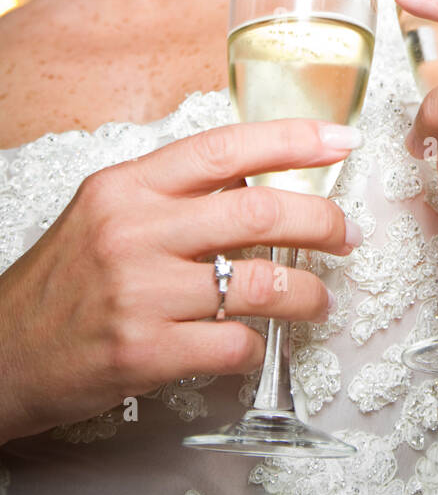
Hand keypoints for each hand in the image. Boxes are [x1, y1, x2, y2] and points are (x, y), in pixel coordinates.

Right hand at [0, 119, 359, 443]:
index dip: (293, 140)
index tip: (340, 141)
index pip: (226, 147)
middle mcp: (134, 231)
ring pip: (258, 285)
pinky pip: (232, 345)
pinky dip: (257, 346)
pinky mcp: (143, 353)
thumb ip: (173, 193)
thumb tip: (256, 179)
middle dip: (321, 222)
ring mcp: (139, 293)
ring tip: (318, 300)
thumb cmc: (62, 282)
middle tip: (346, 234)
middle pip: (258, 214)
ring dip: (306, 294)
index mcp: (128, 186)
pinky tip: (254, 344)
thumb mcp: (105, 212)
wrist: (0, 354)